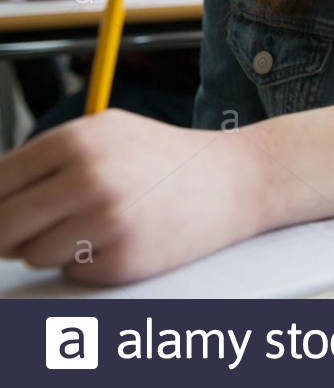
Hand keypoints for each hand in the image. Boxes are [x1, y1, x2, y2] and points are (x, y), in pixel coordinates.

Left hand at [0, 110, 266, 283]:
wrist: (235, 180)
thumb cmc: (166, 159)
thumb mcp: (105, 135)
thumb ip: (46, 161)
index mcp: (75, 141)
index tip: (2, 215)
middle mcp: (88, 178)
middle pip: (2, 226)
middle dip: (7, 236)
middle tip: (30, 232)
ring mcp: (106, 221)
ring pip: (33, 255)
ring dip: (52, 248)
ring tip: (96, 225)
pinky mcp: (123, 258)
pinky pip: (71, 272)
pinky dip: (87, 263)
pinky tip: (120, 239)